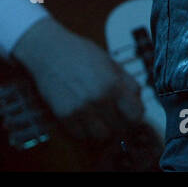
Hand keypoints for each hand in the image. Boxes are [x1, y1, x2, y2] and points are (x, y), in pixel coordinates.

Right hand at [10, 17, 145, 142]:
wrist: (49, 51)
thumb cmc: (81, 53)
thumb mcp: (111, 62)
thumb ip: (128, 82)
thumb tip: (138, 100)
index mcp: (113, 84)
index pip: (135, 115)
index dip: (136, 115)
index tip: (132, 112)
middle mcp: (98, 100)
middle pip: (120, 128)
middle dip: (121, 122)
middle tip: (116, 113)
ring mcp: (80, 110)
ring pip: (102, 136)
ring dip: (104, 129)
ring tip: (101, 117)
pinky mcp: (64, 116)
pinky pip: (81, 135)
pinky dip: (85, 130)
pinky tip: (85, 117)